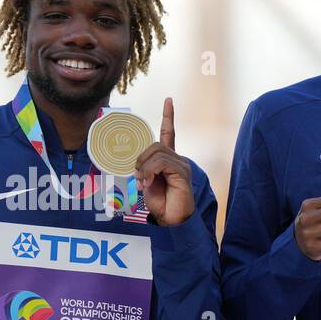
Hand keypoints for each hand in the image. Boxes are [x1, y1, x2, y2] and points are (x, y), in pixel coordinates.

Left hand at [134, 98, 194, 226]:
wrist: (172, 219)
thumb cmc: (161, 203)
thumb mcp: (148, 183)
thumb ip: (145, 169)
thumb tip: (138, 166)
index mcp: (169, 160)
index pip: (169, 133)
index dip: (168, 116)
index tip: (169, 100)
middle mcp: (178, 159)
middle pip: (155, 145)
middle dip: (141, 159)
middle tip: (138, 178)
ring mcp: (181, 165)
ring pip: (157, 153)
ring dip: (145, 168)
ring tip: (144, 182)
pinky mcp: (182, 173)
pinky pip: (162, 163)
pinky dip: (150, 172)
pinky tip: (148, 182)